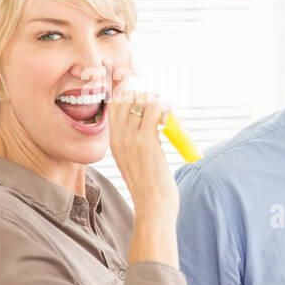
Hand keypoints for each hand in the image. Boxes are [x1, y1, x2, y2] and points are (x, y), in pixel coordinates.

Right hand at [106, 64, 177, 217]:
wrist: (153, 205)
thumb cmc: (150, 185)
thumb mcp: (136, 160)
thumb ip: (137, 140)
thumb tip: (153, 120)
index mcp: (113, 140)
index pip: (113, 103)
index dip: (122, 88)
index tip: (131, 79)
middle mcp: (117, 136)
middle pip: (124, 97)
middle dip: (143, 93)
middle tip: (159, 104)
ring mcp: (130, 138)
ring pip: (140, 101)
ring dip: (157, 101)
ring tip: (167, 113)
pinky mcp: (146, 141)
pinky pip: (154, 110)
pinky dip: (165, 107)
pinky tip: (171, 115)